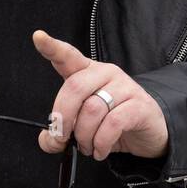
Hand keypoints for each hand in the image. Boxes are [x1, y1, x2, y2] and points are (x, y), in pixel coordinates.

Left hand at [33, 30, 168, 161]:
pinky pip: (112, 123)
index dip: (52, 47)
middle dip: (63, 118)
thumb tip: (49, 140)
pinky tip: (100, 150)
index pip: (68, 55)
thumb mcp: (81, 127)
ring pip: (92, 109)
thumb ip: (59, 132)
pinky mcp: (139, 105)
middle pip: (75, 88)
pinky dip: (101, 142)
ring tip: (88, 147)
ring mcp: (125, 87)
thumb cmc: (111, 123)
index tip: (38, 37)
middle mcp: (106, 73)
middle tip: (62, 138)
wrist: (148, 132)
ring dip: (85, 136)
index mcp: (87, 72)